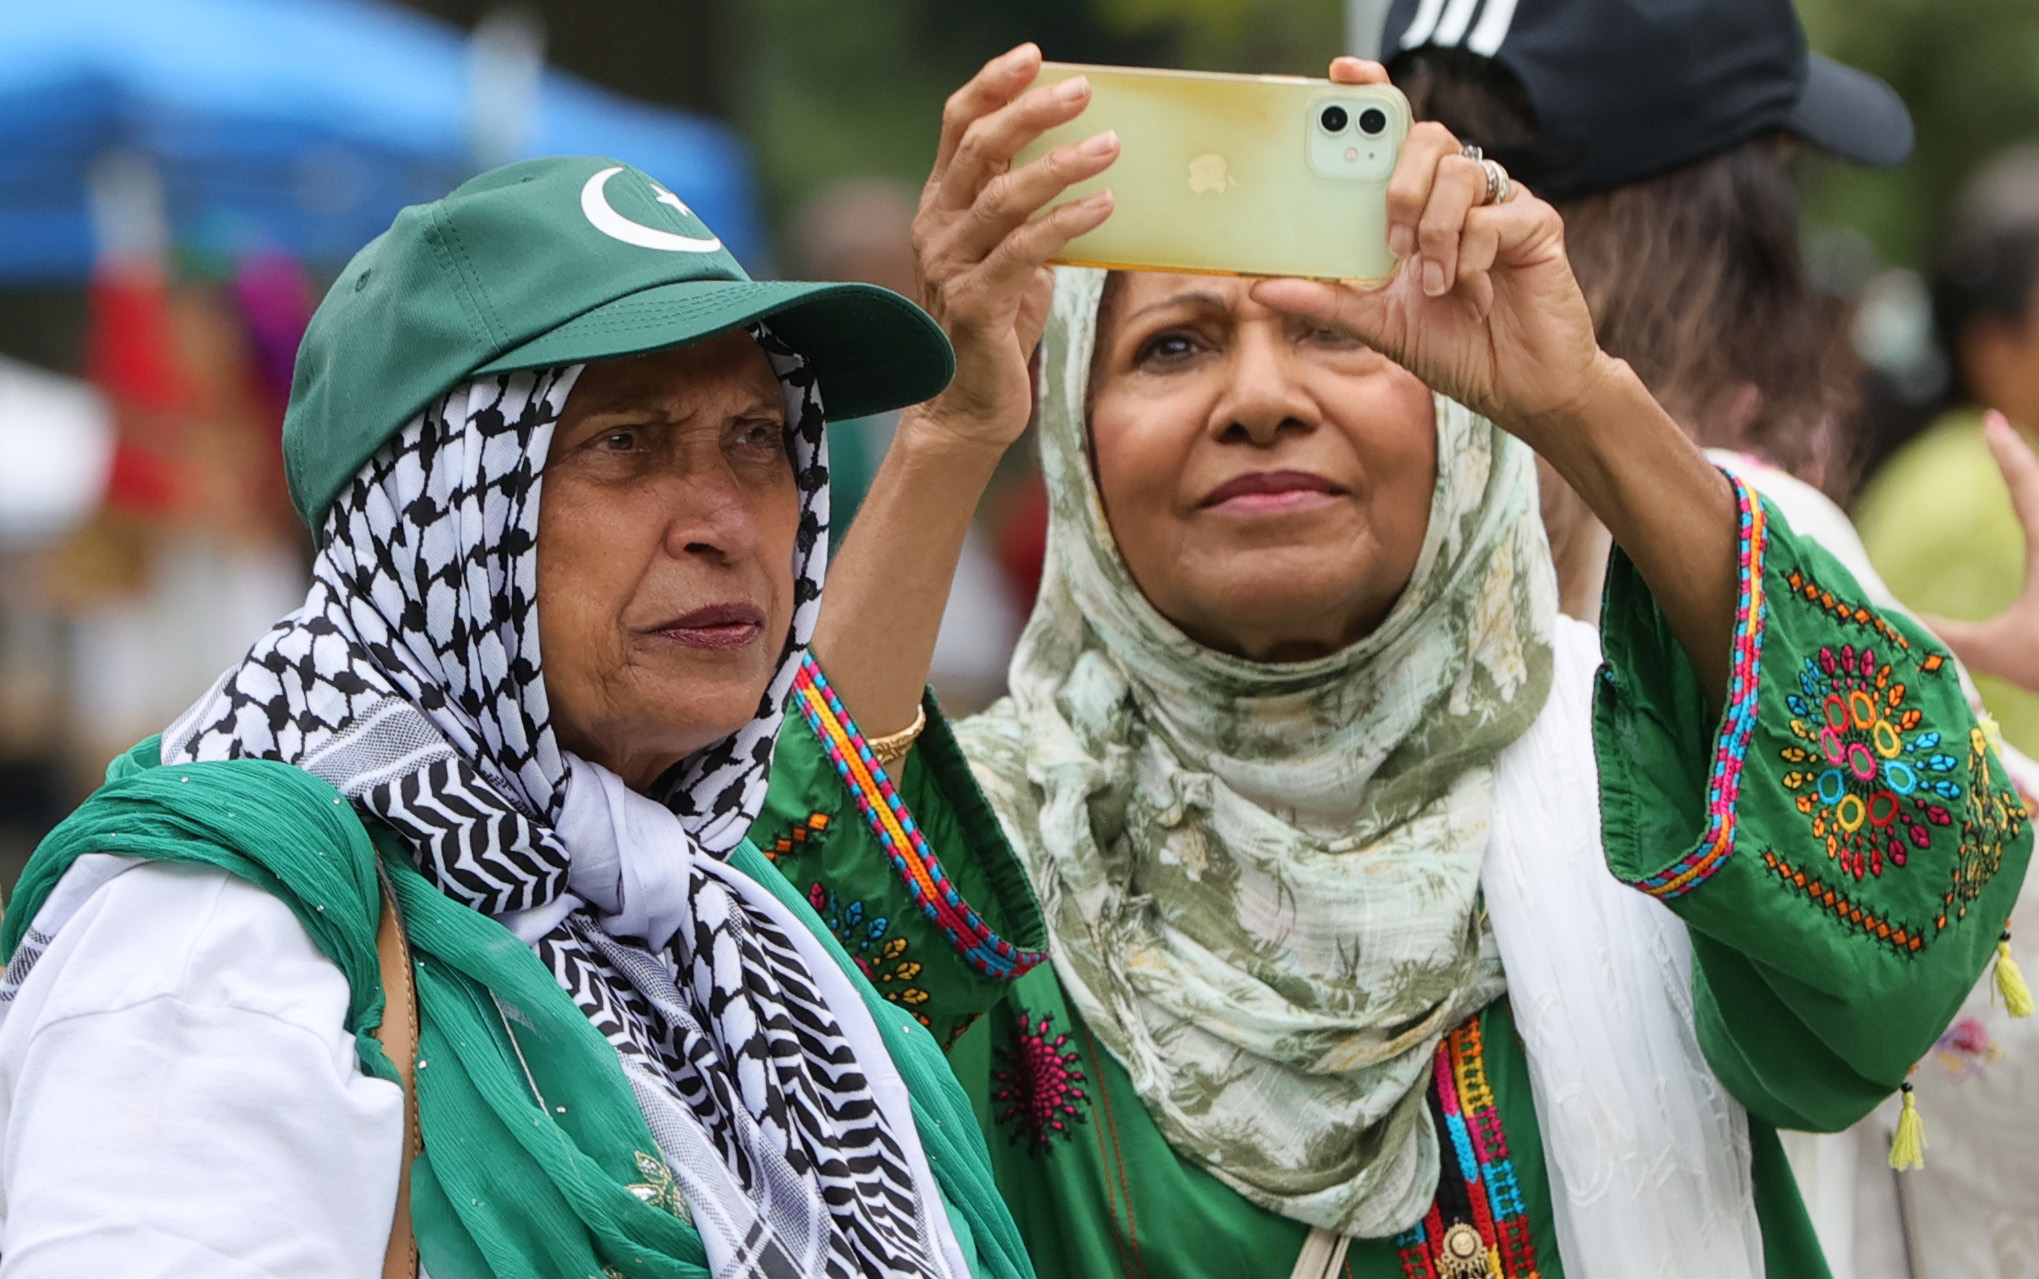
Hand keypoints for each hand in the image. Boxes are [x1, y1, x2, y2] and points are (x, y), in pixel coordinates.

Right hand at [906, 43, 1118, 453]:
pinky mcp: (976, 303)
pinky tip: (1103, 206)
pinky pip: (1025, 250)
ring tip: (1110, 146)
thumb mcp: (1013, 255)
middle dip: (1031, 111)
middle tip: (1083, 91)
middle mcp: (937, 227)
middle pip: (979, 147)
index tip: (1034, 57)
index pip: (958, 127)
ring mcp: (951, 265)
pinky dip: (1067, 223)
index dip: (993, 86)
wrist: (968, 405)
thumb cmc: (997, 327)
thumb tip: (1083, 161)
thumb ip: (1028, 211)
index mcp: (942, 206)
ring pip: (1003, 195)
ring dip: (1062, 165)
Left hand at [1248, 87, 1616, 449]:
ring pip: (1460, 172)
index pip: (1396, 133)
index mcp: (1419, 205)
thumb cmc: (1454, 347)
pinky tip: (1472, 295)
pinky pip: (1496, 216)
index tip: (1342, 75)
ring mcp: (1500, 206)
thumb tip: (1258, 287)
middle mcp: (1458, 195)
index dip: (1374, 94)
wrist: (1519, 389)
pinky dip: (1473, 258)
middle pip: (1427, 137)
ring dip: (1436, 232)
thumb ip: (1324, 300)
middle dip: (1400, 185)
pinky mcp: (1538, 225)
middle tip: (1393, 241)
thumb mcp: (1376, 324)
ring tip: (1432, 282)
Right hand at [1926, 412, 2038, 693]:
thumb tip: (1891, 621)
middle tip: (2005, 447)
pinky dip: (2038, 532)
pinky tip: (2034, 546)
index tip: (1989, 421)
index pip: (2024, 484)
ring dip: (2037, 505)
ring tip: (2024, 491)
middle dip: (2026, 471)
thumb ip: (1944, 635)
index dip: (2004, 451)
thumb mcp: (1998, 652)